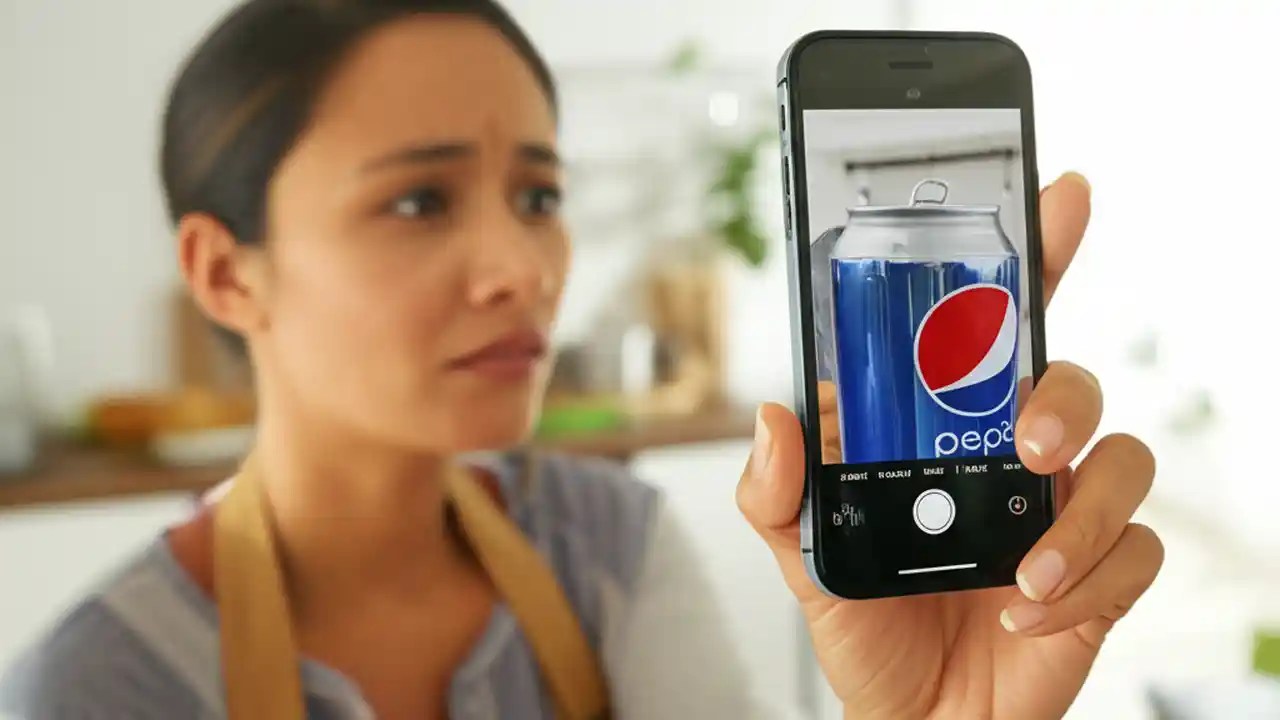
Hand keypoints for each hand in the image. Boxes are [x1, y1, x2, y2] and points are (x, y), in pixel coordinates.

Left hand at [738, 173, 1162, 719]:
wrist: (914, 716)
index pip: (996, 330)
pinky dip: (1086, 581)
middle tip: (1027, 440)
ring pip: (1124, 461)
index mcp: (948, 432)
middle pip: (1072, 380)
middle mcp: (1012, 459)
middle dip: (1063, 394)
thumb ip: (777, 491)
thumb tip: (775, 415)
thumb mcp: (802, 554)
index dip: (1034, 258)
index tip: (1055, 197)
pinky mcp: (1100, 575)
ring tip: (1022, 563)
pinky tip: (1028, 609)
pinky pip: (1135, 554)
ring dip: (1084, 509)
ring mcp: (1061, 514)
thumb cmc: (867, 623)